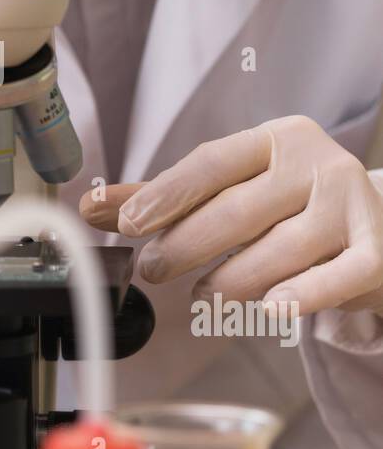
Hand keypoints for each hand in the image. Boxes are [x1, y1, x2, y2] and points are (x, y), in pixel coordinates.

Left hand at [79, 116, 382, 316]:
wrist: (376, 230)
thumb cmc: (290, 208)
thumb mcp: (231, 191)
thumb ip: (166, 198)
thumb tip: (93, 207)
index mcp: (278, 139)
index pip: (214, 161)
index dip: (168, 194)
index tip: (130, 225)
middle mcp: (318, 164)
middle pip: (239, 209)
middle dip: (186, 244)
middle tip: (152, 270)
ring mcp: (351, 206)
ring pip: (279, 250)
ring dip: (231, 280)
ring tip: (202, 296)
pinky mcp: (376, 250)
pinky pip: (336, 278)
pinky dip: (302, 296)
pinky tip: (270, 309)